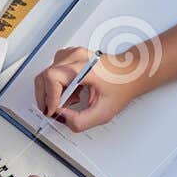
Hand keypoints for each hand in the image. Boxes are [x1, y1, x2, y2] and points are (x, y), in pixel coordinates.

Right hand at [32, 45, 148, 130]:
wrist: (132, 73)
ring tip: (71, 99)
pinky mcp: (72, 55)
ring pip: (48, 73)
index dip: (48, 98)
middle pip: (45, 75)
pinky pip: (55, 69)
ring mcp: (73, 54)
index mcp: (83, 68)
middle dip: (46, 97)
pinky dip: (58, 84)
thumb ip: (79, 121)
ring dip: (53, 91)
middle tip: (55, 110)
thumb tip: (62, 118)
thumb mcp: (103, 112)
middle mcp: (76, 57)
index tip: (52, 110)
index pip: (51, 78)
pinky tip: (72, 90)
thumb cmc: (122, 87)